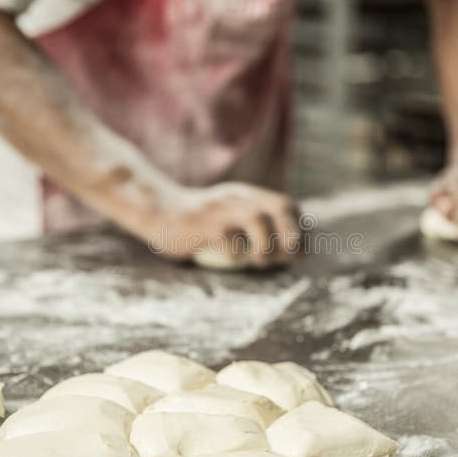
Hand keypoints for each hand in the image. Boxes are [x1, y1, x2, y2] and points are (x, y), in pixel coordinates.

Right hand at [148, 182, 300, 266]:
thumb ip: (252, 223)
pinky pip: (229, 239)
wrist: (157, 210)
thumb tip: (287, 252)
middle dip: (292, 234)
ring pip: (257, 218)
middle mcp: (237, 197)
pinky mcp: (203, 225)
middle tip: (289, 258)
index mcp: (247, 195)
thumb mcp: (228, 213)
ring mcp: (220, 209)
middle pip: (279, 206)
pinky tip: (230, 259)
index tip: (298, 253)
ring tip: (261, 262)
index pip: (286, 205)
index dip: (300, 229)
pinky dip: (236, 254)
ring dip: (267, 245)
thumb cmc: (197, 222)